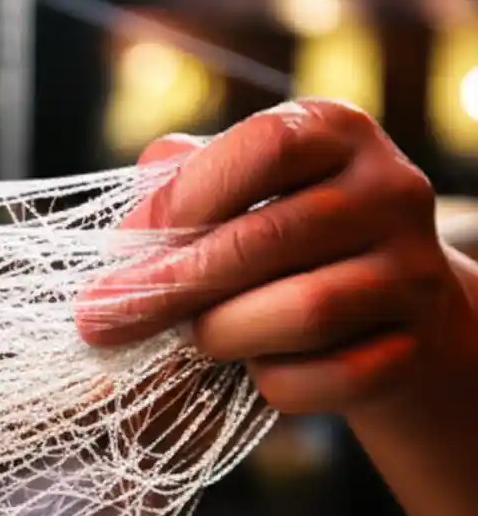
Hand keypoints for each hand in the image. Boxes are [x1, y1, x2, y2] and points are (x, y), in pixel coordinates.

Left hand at [76, 98, 477, 419]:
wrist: (385, 312)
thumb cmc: (279, 243)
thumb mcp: (233, 195)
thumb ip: (175, 193)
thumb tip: (126, 240)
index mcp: (334, 132)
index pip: (261, 149)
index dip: (181, 203)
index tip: (116, 254)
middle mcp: (389, 188)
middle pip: (268, 240)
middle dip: (169, 289)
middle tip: (101, 323)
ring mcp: (414, 270)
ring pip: (304, 312)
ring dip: (224, 335)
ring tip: (197, 338)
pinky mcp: (415, 347)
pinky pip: (331, 377)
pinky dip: (277, 384)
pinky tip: (258, 368)